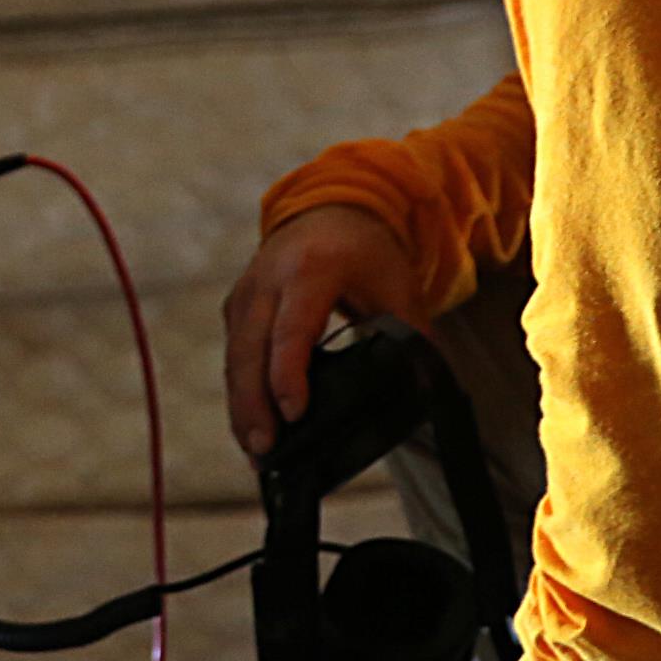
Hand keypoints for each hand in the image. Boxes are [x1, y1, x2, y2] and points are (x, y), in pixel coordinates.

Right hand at [222, 203, 423, 456]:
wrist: (330, 207)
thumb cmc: (366, 251)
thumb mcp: (397, 285)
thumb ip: (410, 334)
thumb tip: (426, 387)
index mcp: (311, 269)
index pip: (292, 329)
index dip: (288, 373)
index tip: (295, 414)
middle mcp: (268, 280)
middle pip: (250, 350)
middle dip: (254, 404)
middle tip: (266, 451)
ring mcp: (247, 293)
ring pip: (235, 358)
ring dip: (242, 407)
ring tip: (258, 453)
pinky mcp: (237, 309)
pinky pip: (234, 356)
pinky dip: (241, 393)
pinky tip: (252, 428)